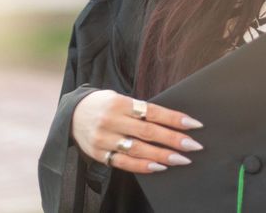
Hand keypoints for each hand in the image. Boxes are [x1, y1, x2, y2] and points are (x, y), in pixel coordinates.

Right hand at [71, 89, 204, 173]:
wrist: (71, 114)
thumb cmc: (103, 104)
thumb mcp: (118, 98)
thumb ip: (139, 109)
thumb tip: (171, 122)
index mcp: (119, 102)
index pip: (152, 111)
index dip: (174, 118)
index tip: (194, 124)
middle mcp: (111, 120)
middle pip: (148, 132)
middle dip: (173, 139)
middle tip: (193, 146)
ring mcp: (104, 139)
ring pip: (138, 149)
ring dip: (162, 156)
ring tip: (181, 159)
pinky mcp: (99, 154)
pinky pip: (124, 163)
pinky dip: (142, 166)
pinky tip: (159, 167)